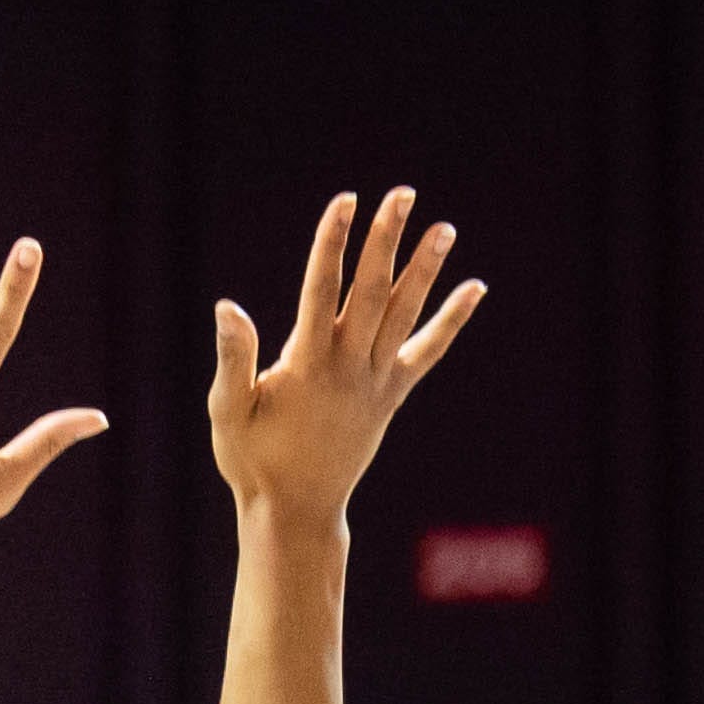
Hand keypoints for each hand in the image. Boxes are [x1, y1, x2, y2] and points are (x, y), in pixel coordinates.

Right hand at [209, 186, 484, 528]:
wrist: (296, 509)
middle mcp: (348, 368)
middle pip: (372, 292)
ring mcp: (375, 382)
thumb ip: (233, 358)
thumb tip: (228, 306)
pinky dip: (451, 320)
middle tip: (401, 194)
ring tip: (445, 228)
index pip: (322, 290)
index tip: (346, 201)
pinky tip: (475, 289)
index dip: (333, 243)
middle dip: (386, 240)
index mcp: (306, 365)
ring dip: (426, 270)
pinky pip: (427, 352)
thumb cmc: (252, 459)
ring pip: (404, 315)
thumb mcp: (227, 410)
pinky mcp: (391, 396)